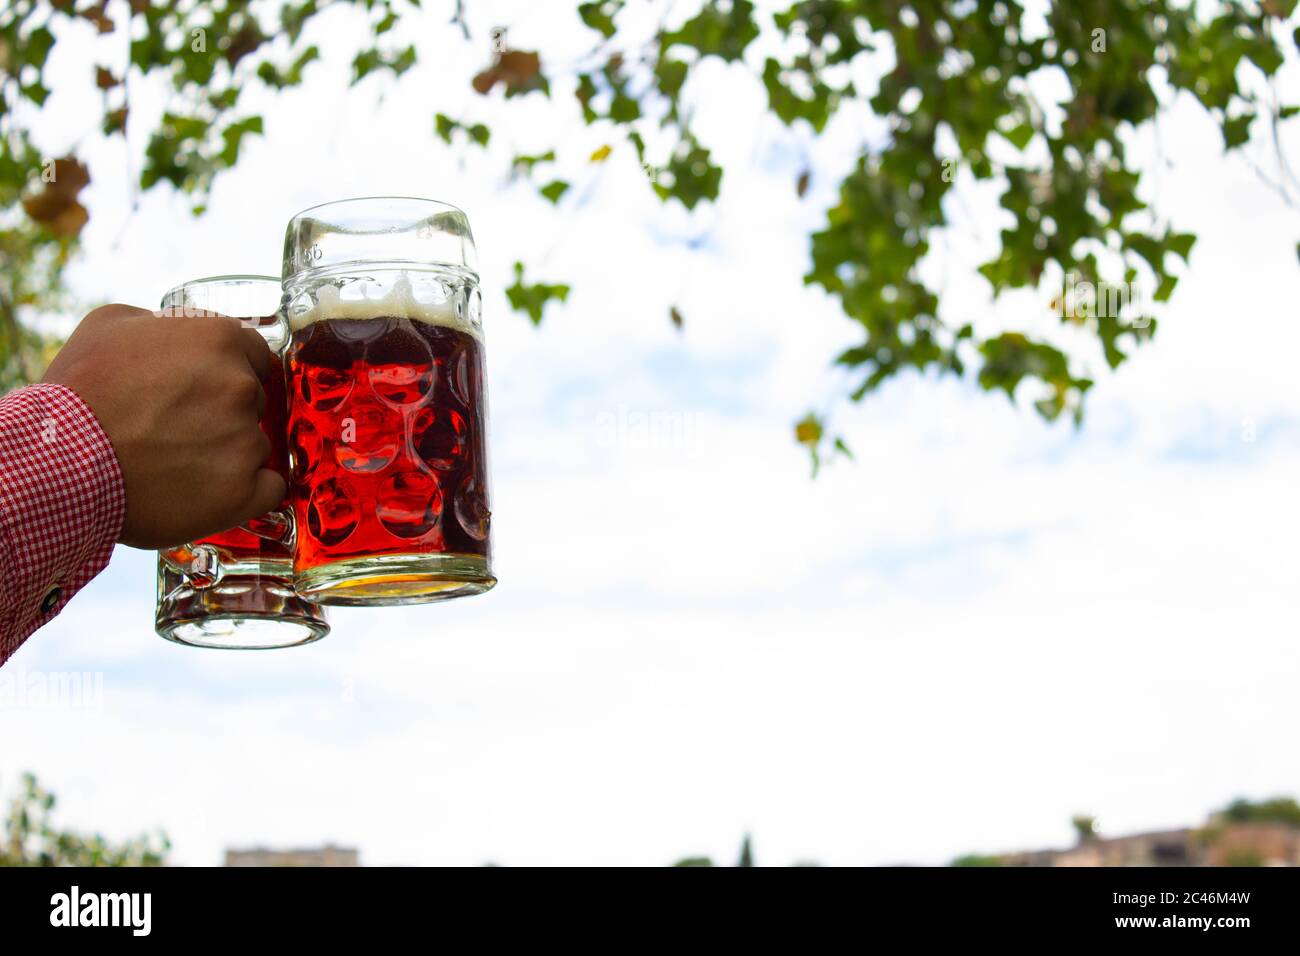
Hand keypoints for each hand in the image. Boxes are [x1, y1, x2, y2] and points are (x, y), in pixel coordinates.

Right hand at [43, 304, 285, 548]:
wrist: (58, 462)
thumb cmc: (78, 394)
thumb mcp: (110, 326)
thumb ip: (162, 323)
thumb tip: (178, 329)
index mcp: (219, 340)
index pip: (254, 354)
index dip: (228, 372)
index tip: (205, 390)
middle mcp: (241, 387)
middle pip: (253, 400)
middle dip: (224, 413)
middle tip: (177, 428)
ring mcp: (245, 440)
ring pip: (255, 445)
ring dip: (228, 454)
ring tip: (176, 463)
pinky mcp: (243, 491)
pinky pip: (267, 489)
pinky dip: (247, 492)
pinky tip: (212, 491)